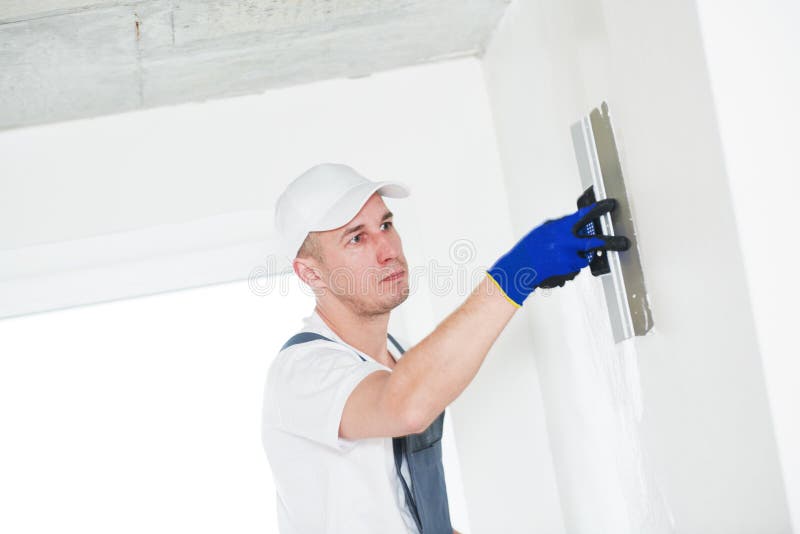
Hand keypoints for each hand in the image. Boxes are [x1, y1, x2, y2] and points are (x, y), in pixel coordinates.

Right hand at [486, 199, 629, 305]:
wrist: (520, 267)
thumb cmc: (529, 248)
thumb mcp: (544, 231)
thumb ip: (561, 227)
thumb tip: (575, 224)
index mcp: (559, 228)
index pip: (582, 216)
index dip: (598, 210)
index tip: (609, 205)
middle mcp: (564, 242)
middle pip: (593, 241)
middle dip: (609, 242)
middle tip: (623, 243)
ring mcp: (566, 257)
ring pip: (584, 257)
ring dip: (580, 257)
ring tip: (566, 256)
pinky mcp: (566, 269)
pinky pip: (576, 267)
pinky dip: (572, 266)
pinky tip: (559, 264)